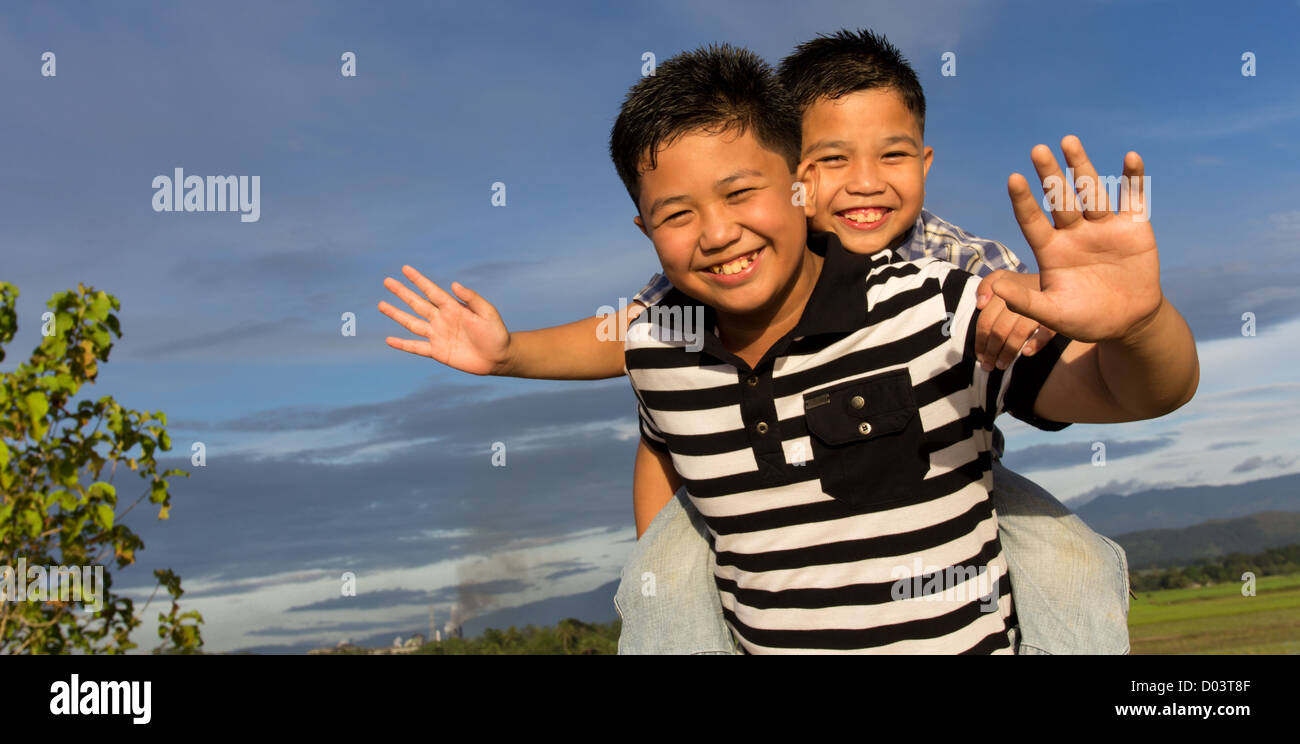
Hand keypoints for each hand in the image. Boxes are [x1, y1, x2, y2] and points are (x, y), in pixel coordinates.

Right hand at [378, 265, 510, 375]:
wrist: (498, 357)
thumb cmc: (496, 333)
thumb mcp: (487, 312)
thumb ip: (471, 298)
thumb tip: (454, 284)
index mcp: (453, 307)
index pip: (431, 291)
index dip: (418, 280)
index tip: (405, 269)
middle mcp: (442, 319)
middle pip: (417, 303)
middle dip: (402, 293)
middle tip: (387, 281)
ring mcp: (438, 335)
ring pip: (412, 323)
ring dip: (396, 314)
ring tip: (381, 305)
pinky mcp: (437, 352)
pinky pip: (416, 347)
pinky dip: (402, 344)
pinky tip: (389, 340)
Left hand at [975, 271, 1057, 370]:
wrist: (1064, 279)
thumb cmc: (1026, 283)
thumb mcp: (1003, 277)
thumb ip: (987, 285)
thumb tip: (980, 304)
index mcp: (1007, 289)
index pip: (986, 319)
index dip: (980, 340)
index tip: (979, 355)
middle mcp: (1022, 297)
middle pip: (1000, 329)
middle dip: (992, 350)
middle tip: (988, 366)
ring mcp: (1040, 307)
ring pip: (1019, 333)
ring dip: (1008, 352)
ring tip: (1001, 365)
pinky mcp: (1056, 317)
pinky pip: (1046, 331)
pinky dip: (1036, 343)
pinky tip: (1026, 353)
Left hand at [992, 136, 1161, 342]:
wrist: (1127, 322)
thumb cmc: (1085, 318)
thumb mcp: (1052, 314)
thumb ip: (1026, 302)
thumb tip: (996, 291)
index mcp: (1051, 249)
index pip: (1032, 220)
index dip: (1023, 201)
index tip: (1014, 178)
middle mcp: (1074, 232)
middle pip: (1060, 199)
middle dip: (1049, 175)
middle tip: (1038, 150)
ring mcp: (1103, 227)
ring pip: (1091, 192)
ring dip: (1081, 166)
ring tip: (1068, 141)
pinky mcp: (1133, 227)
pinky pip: (1134, 198)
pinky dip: (1133, 179)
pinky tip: (1130, 157)